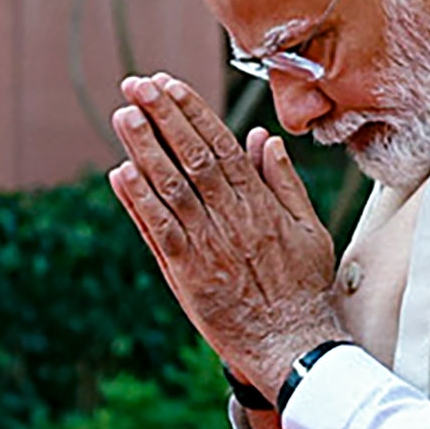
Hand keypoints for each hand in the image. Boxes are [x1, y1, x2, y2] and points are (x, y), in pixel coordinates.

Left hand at [108, 72, 344, 397]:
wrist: (292, 344)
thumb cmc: (303, 289)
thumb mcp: (308, 229)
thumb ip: (284, 183)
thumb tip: (263, 139)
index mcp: (260, 203)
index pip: (222, 144)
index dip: (193, 112)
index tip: (170, 85)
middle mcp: (232, 218)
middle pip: (193, 156)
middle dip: (163, 116)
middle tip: (137, 84)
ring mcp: (208, 245)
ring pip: (172, 187)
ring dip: (145, 149)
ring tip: (123, 115)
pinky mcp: (187, 274)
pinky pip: (159, 230)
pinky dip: (139, 201)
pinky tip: (121, 173)